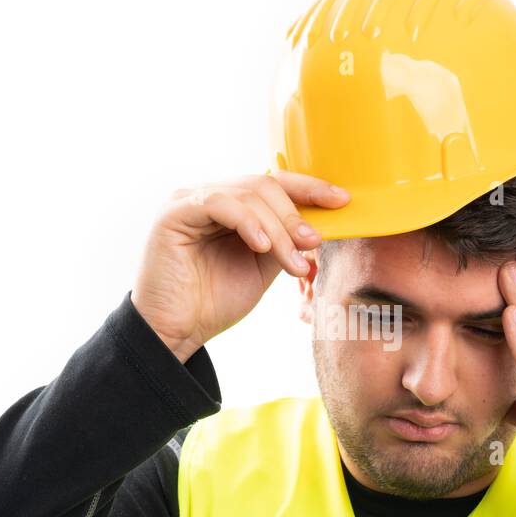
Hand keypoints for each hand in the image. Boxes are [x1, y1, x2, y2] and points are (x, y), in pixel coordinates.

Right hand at [131, 172, 348, 362]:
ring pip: (248, 195)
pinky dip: (247, 222)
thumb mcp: (262, 268)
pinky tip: (260, 246)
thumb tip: (318, 225)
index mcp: (231, 206)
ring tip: (292, 261)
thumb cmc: (214, 302)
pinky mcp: (173, 213)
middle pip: (265, 185)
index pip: (275, 184)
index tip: (342, 201)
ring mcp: (190, 200)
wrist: (177, 332)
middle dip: (295, 216)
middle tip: (313, 245)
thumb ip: (284, 241)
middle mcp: (210, 196)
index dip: (310, 188)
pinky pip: (219, 203)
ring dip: (278, 228)